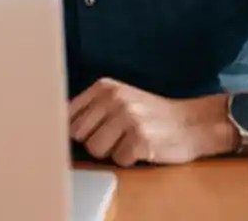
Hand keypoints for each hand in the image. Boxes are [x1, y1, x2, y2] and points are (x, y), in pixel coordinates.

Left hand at [69, 78, 234, 166]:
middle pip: (78, 134)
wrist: (193, 123)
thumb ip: (91, 107)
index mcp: (104, 87)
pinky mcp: (140, 138)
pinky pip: (118, 159)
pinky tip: (142, 148)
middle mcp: (114, 98)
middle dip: (93, 141)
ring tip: (129, 142)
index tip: (83, 134)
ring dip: (111, 152)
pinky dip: (129, 159)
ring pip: (94, 149)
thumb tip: (54, 123)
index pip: (67, 114)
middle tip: (116, 137)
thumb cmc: (151, 115)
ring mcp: (127, 117)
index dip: (74, 130)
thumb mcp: (119, 99)